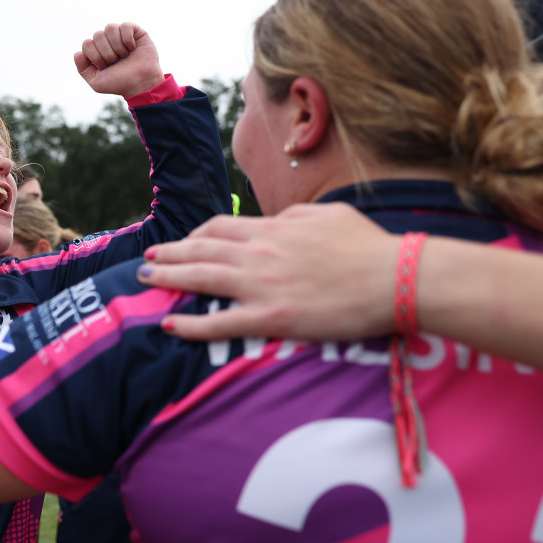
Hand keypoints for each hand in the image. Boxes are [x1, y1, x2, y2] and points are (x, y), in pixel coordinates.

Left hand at [73, 22, 163, 97]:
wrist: (140, 84)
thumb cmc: (119, 83)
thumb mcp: (96, 82)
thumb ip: (82, 69)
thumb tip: (78, 53)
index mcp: (97, 51)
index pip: (87, 44)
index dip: (95, 56)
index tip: (105, 67)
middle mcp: (107, 41)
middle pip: (97, 35)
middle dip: (106, 52)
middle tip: (116, 62)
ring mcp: (120, 35)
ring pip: (110, 27)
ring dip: (117, 46)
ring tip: (124, 55)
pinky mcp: (134, 31)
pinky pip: (125, 26)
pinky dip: (127, 39)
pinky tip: (132, 48)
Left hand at [137, 203, 399, 341]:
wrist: (397, 278)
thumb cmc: (369, 248)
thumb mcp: (329, 215)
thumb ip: (295, 217)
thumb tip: (276, 221)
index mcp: (274, 229)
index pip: (219, 228)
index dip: (194, 235)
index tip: (182, 242)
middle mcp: (260, 254)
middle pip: (200, 250)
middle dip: (168, 255)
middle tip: (147, 261)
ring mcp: (263, 286)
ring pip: (200, 279)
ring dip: (167, 279)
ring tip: (145, 281)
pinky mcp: (272, 318)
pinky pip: (220, 323)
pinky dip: (191, 326)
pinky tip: (169, 326)